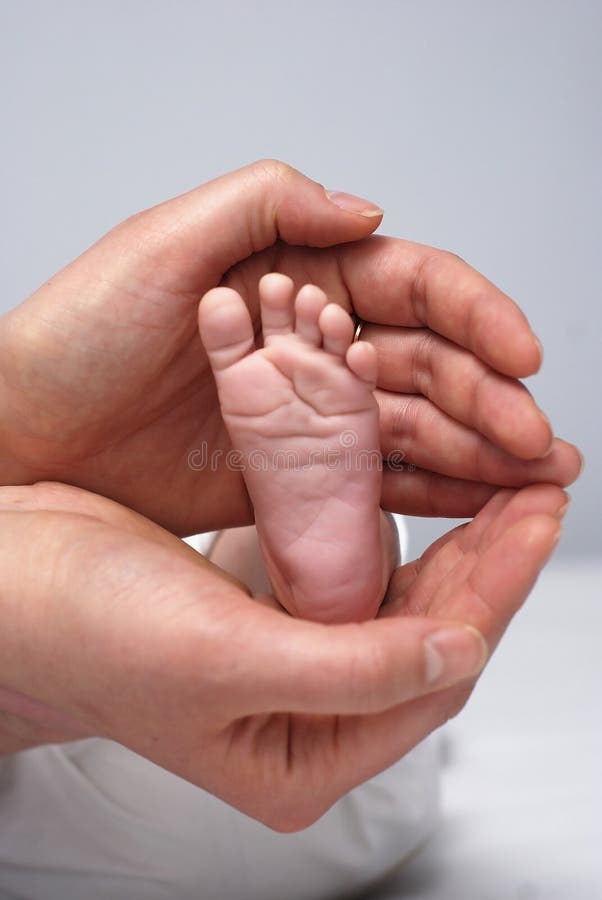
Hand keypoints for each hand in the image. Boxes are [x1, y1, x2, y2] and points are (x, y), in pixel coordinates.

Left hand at [0, 160, 580, 534]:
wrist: (24, 435)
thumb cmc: (76, 338)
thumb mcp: (161, 245)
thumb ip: (266, 209)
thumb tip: (367, 211)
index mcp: (292, 278)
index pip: (409, 286)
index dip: (473, 316)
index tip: (519, 354)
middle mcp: (309, 345)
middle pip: (425, 364)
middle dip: (489, 399)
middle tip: (537, 439)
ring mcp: (305, 413)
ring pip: (411, 426)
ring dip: (476, 451)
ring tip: (531, 480)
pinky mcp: (290, 473)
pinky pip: (372, 481)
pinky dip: (428, 493)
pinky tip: (475, 506)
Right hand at [0, 480, 564, 829]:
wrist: (12, 576)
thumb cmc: (89, 630)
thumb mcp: (225, 659)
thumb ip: (352, 670)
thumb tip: (461, 653)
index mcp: (298, 757)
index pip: (432, 674)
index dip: (496, 592)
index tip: (539, 516)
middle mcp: (303, 714)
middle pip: (430, 633)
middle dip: (490, 560)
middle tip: (540, 485)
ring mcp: (290, 655)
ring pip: (401, 596)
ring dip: (452, 538)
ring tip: (502, 478)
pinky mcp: (272, 603)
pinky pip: (355, 564)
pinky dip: (391, 524)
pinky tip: (422, 486)